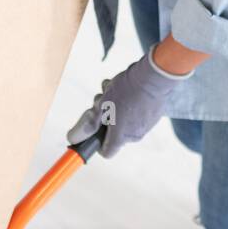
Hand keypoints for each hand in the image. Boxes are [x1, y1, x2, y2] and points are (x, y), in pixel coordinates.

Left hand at [67, 44, 191, 158]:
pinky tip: (127, 88)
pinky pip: (136, 114)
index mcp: (121, 136)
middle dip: (105, 117)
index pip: (106, 152)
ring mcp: (146, 126)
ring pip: (124, 120)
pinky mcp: (153, 116)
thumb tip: (72, 138)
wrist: (154, 76)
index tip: (94, 128)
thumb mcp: (102, 105)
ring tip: (114, 89)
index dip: (97, 142)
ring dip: (115, 107)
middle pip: (113, 132)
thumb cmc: (127, 90)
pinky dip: (129, 104)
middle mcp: (135, 136)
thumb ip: (89, 124)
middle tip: (103, 100)